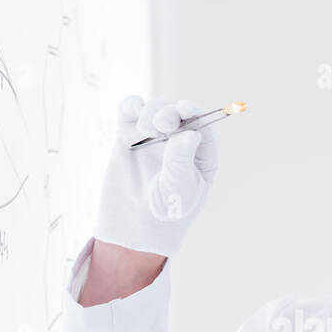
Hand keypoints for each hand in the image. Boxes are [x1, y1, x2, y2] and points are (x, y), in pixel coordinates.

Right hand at [93, 95, 218, 256]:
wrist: (134, 226)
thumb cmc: (166, 212)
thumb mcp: (179, 191)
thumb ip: (181, 162)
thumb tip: (190, 134)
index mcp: (200, 154)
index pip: (202, 125)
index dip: (194, 113)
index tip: (184, 110)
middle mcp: (178, 141)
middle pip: (178, 113)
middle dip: (170, 113)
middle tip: (162, 126)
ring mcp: (153, 137)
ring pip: (155, 109)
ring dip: (151, 112)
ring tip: (146, 130)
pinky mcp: (128, 136)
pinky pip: (130, 111)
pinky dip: (131, 105)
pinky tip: (133, 110)